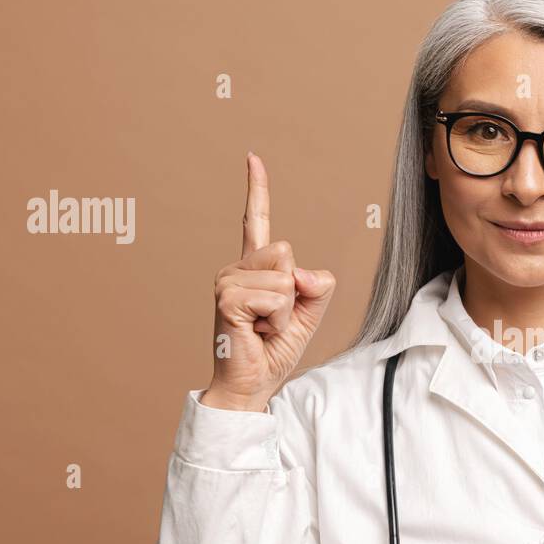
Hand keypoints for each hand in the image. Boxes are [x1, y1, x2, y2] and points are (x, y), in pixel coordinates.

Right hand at [201, 153, 335, 411]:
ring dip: (286, 312)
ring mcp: (227, 281)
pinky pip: (276, 296)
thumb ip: (316, 287)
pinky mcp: (227, 299)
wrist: (252, 385)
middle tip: (273, 319)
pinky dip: (279, 320)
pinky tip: (258, 332)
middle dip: (294, 292)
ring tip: (264, 328)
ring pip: (284, 278)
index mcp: (254, 268)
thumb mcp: (308, 315)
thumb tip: (303, 274)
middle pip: (285, 252)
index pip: (255, 222)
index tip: (253, 157)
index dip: (257, 190)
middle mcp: (236, 269)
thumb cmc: (274, 351)